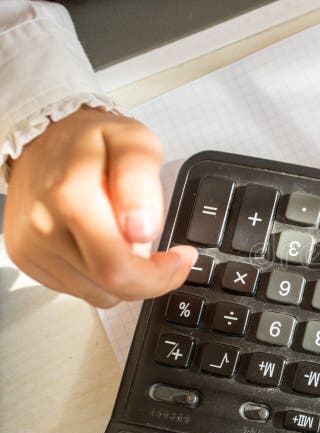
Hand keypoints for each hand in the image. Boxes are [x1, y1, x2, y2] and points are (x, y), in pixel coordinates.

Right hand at [4, 107, 196, 306]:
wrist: (45, 138)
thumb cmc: (93, 140)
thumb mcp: (134, 142)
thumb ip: (140, 182)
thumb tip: (141, 230)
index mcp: (71, 196)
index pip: (118, 268)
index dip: (159, 275)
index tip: (181, 257)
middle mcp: (44, 225)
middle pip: (109, 286)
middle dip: (150, 280)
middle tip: (166, 257)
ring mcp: (32, 245)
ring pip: (97, 293)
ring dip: (125, 277)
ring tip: (129, 240)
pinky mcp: (26, 257)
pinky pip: (77, 289)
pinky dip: (100, 276)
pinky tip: (105, 245)